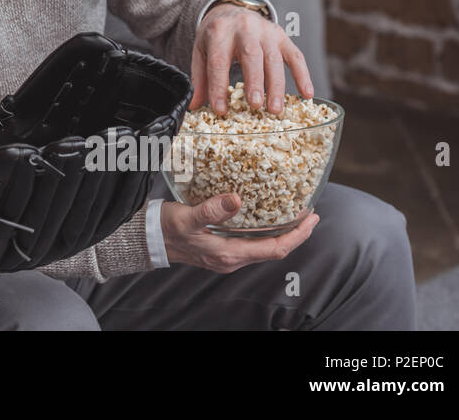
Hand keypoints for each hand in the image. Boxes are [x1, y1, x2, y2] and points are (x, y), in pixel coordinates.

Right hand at [161, 194, 319, 272]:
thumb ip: (211, 210)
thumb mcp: (187, 217)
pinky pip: (251, 242)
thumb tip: (237, 199)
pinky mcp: (221, 248)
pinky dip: (265, 230)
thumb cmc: (165, 229)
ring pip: (264, 246)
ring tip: (292, 213)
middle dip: (295, 233)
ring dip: (282, 231)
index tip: (311, 219)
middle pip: (274, 249)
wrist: (147, 240)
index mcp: (229, 254)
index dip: (297, 235)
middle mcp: (232, 259)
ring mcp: (227, 255)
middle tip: (309, 213)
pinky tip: (265, 216)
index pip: (274, 249)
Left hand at [188, 4, 314, 116]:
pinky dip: (303, 75)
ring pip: (274, 59)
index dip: (219, 87)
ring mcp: (266, 31)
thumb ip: (200, 78)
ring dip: (276, 86)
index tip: (221, 110)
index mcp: (219, 31)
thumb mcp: (201, 51)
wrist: (231, 9)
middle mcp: (244, 29)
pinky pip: (296, 56)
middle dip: (254, 82)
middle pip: (251, 56)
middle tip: (256, 106)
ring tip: (275, 110)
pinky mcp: (282, 36)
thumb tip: (194, 106)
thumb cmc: (216, 36)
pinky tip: (307, 94)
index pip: (218, 62)